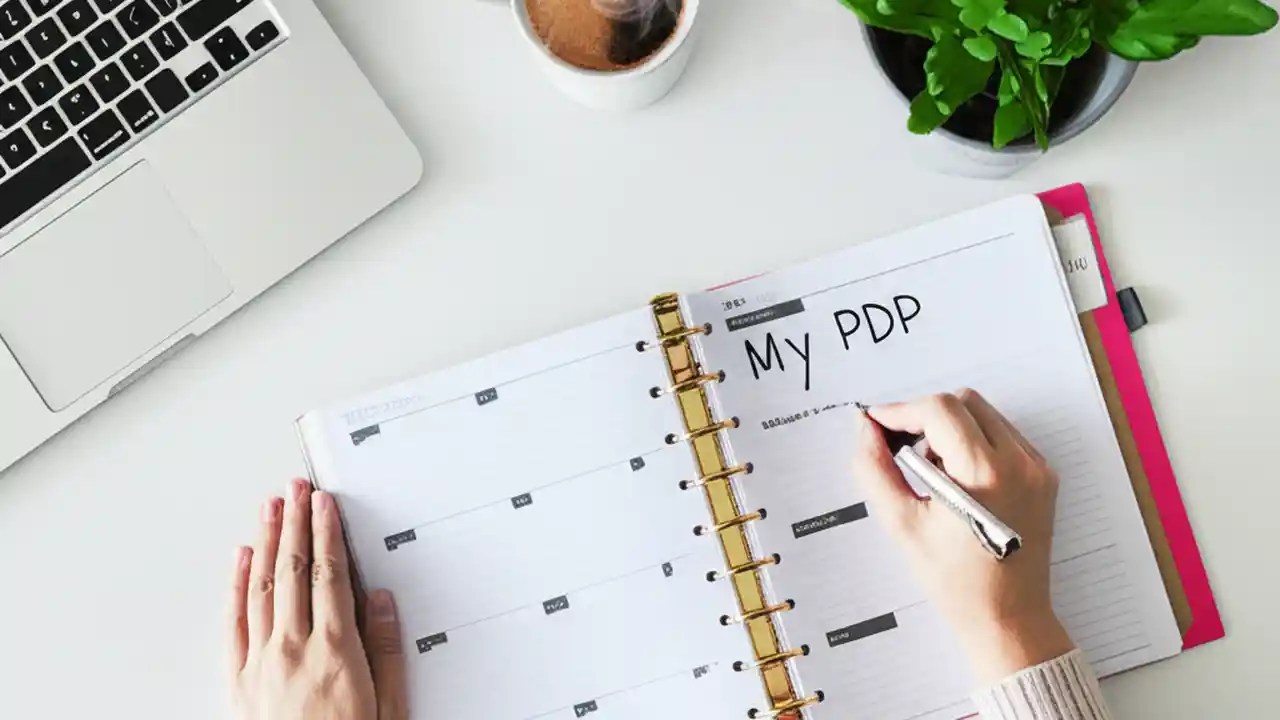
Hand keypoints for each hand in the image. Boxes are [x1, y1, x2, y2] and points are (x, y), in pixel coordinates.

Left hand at [229, 479, 406, 719]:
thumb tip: (381, 600)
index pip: (328, 575)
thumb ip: (386, 650)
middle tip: (295, 490)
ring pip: (260, 586)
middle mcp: (292, 649)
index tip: (325, 505)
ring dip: (265, 542)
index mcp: (334, 651)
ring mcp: (260, 663)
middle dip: (294, 524)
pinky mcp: (237, 680)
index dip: (326, 533)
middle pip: (292, 571)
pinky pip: (233, 621)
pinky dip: (235, 585)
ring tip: (269, 509)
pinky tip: (240, 560)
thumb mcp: (390, 707)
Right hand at [853, 390, 1073, 683]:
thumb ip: (875, 469)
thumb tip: (865, 429)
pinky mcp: (1043, 476)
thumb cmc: (957, 583)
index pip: (938, 410)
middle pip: (963, 402)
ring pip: (984, 413)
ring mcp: (1036, 468)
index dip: (900, 411)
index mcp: (985, 475)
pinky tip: (957, 478)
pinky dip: (974, 442)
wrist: (1008, 618)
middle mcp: (1019, 463)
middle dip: (925, 416)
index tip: (876, 424)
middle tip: (900, 447)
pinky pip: (1003, 435)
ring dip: (949, 427)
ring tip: (931, 471)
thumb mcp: (902, 525)